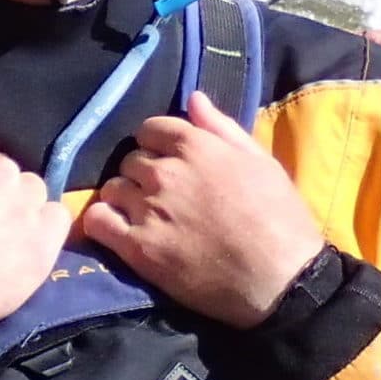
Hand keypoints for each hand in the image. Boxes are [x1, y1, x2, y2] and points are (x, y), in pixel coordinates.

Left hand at [82, 90, 324, 327]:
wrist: (283, 282)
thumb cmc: (280, 220)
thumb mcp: (261, 163)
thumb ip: (222, 127)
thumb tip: (192, 98)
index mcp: (194, 147)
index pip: (149, 129)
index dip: (156, 144)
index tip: (167, 161)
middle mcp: (163, 172)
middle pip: (130, 159)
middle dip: (142, 173)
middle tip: (161, 195)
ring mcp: (147, 209)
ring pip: (111, 188)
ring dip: (123, 197)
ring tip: (142, 215)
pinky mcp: (137, 246)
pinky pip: (97, 221)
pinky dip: (101, 221)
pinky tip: (116, 229)